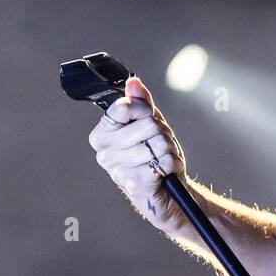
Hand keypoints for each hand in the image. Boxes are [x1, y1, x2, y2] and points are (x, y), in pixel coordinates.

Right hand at [87, 76, 188, 233]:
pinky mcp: (134, 183)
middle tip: (161, 145)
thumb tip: (134, 83)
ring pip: (158, 143)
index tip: (149, 118)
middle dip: (163, 133)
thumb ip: (141, 104)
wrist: (167, 192)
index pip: (124, 107)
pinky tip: (166, 171)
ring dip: (170, 150)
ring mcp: (117, 168)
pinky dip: (173, 164)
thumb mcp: (150, 126)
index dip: (145, 110)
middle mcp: (104, 151)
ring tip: (162, 158)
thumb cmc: (155, 156)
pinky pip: (163, 161)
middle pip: (147, 125)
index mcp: (103, 134)